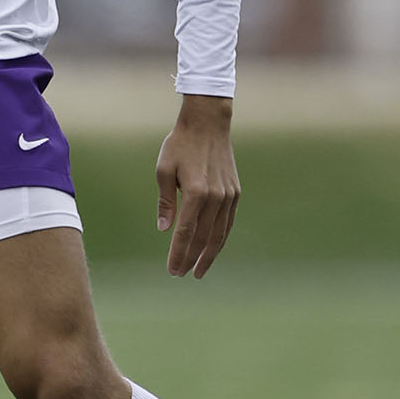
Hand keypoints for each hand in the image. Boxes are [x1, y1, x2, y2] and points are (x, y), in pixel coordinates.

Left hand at [155, 94, 239, 278]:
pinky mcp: (235, 193)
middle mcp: (216, 197)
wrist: (208, 124)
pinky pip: (228, 223)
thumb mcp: (164, 170)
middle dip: (192, 259)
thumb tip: (164, 229)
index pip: (186, 232)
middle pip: (204, 238)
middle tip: (181, 274)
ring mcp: (228, 196)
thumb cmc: (180, 145)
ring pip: (220, 234)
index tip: (172, 270)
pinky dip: (220, 238)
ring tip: (198, 270)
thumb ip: (166, 202)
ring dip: (209, 255)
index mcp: (196, 192)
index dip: (178, 254)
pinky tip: (212, 249)